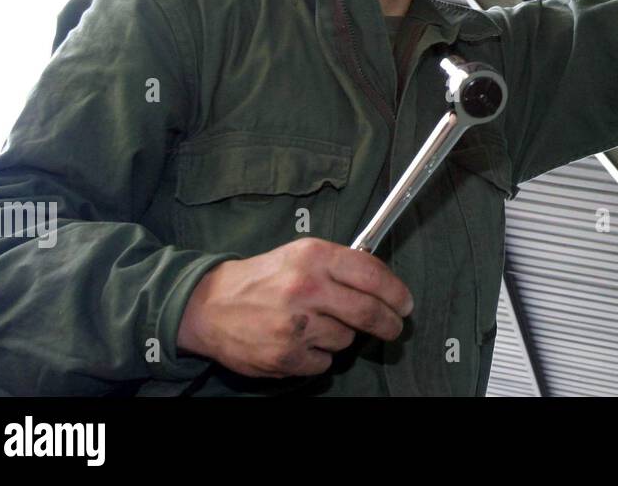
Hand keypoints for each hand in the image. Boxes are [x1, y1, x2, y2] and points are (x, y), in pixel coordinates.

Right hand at [176, 238, 413, 377]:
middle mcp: (307, 287)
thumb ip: (341, 265)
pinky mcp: (285, 354)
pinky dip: (319, 355)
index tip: (405, 303)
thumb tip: (384, 284)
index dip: (396, 292)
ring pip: (347, 339)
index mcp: (314, 257)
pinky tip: (302, 342)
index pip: (372, 275)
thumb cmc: (265, 277)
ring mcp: (296, 323)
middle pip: (369, 312)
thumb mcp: (301, 255)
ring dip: (342, 336)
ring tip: (318, 325)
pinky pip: (324, 362)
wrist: (211, 305)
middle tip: (395, 327)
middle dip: (389, 323)